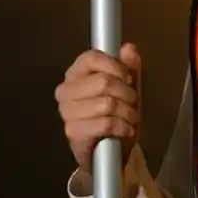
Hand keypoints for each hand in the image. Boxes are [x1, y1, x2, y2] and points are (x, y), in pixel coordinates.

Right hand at [55, 42, 141, 178]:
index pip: (91, 58)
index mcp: (75, 73)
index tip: (128, 78)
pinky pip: (105, 123)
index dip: (115, 66)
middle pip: (103, 82)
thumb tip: (128, 48)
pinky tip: (126, 129)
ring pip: (107, 104)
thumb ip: (129, 66)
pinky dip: (122, 126)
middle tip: (132, 101)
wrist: (109, 149)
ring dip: (127, 111)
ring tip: (130, 117)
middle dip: (126, 92)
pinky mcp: (73, 132)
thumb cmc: (116, 112)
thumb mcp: (127, 86)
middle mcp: (65, 91)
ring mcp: (67, 112)